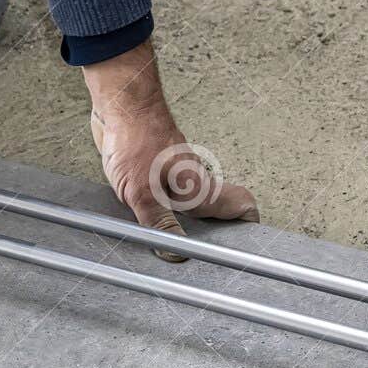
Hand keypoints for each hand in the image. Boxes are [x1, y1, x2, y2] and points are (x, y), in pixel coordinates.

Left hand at [84, 40, 257, 259]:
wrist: (120, 106)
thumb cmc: (135, 138)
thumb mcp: (141, 191)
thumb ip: (158, 222)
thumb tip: (176, 253)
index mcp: (200, 187)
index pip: (242, 206)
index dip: (247, 228)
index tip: (242, 251)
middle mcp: (194, 184)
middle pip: (215, 216)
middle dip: (208, 240)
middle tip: (194, 261)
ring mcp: (176, 178)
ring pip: (188, 210)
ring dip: (180, 229)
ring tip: (166, 249)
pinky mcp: (157, 175)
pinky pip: (165, 202)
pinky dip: (159, 217)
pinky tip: (141, 226)